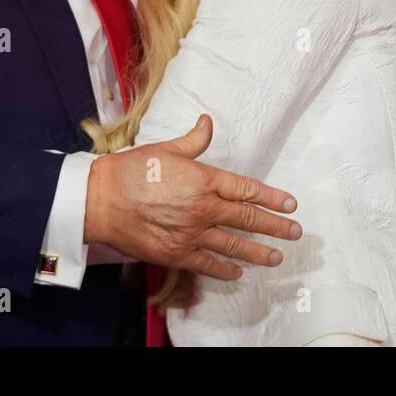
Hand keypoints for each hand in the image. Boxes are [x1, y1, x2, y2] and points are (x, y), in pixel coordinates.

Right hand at [83, 114, 300, 280]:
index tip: (290, 204)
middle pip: (248, 219)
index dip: (272, 198)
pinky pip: (208, 264)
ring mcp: (191, 234)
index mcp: (203, 180)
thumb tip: (207, 123)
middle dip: (275, 227)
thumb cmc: (131, 170)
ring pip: (234, 245)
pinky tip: (238, 272)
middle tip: (295, 233)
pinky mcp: (176, 253)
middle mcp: (203, 208)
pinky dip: (225, 269)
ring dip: (258, 252)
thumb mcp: (166, 149)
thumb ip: (193, 141)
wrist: (100, 200)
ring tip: (276, 257)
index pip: (247, 190)